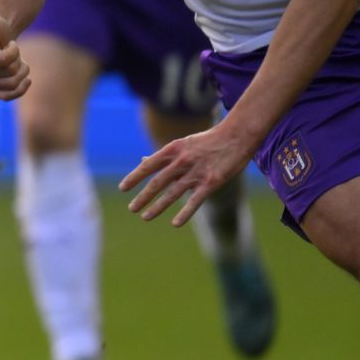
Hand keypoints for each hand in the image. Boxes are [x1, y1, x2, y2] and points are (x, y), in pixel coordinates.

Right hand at [0, 13, 28, 99]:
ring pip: (12, 84)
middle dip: (18, 60)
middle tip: (15, 52)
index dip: (14, 51)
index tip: (12, 43)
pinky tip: (27, 79)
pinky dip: (21, 89)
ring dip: (23, 71)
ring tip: (20, 62)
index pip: (4, 61)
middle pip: (10, 72)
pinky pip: (7, 97)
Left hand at [118, 122, 257, 225]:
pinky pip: (195, 201)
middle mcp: (181, 161)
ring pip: (172, 193)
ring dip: (157, 207)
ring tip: (145, 217)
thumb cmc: (207, 141)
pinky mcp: (211, 182)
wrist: (236, 135)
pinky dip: (184, 213)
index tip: (123, 188)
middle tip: (131, 208)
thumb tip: (142, 162)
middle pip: (157, 183)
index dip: (134, 178)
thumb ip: (164, 156)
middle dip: (142, 197)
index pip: (148, 166)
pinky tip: (175, 223)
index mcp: (172, 150)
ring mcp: (196, 172)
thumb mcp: (182, 144)